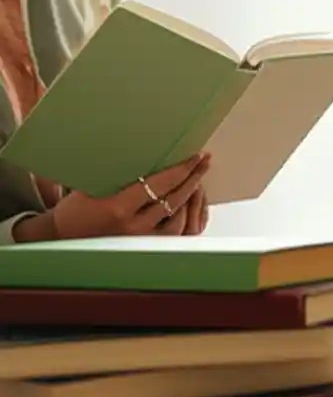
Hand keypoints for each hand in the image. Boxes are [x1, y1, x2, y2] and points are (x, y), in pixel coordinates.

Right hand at [39, 154, 210, 240]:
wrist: (62, 236)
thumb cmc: (77, 206)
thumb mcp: (94, 183)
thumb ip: (123, 172)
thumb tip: (152, 148)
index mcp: (118, 207)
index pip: (159, 184)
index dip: (181, 169)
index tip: (195, 155)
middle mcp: (133, 227)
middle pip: (174, 200)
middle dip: (193, 178)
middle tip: (204, 161)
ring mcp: (140, 240)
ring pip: (179, 220)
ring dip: (192, 197)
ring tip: (199, 179)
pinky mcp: (144, 248)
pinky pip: (175, 233)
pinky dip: (185, 215)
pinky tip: (191, 201)